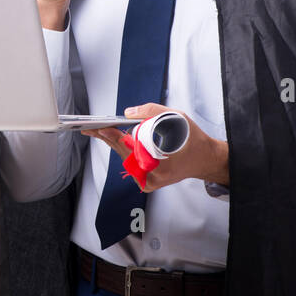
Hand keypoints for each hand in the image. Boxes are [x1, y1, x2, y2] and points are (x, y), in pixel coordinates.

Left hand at [83, 103, 228, 192]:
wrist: (204, 160)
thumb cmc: (193, 140)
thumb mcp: (176, 118)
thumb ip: (151, 112)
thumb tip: (128, 113)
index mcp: (160, 164)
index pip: (132, 147)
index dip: (115, 136)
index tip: (102, 129)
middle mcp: (152, 177)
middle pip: (124, 153)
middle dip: (110, 138)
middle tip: (91, 128)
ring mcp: (149, 182)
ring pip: (126, 158)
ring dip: (117, 143)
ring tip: (102, 132)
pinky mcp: (147, 182)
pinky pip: (131, 163)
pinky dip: (126, 150)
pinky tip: (118, 140)